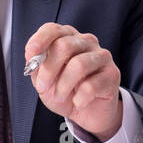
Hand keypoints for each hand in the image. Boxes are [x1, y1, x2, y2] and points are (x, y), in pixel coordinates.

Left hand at [25, 23, 123, 140]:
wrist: (87, 112)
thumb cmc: (65, 91)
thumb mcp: (43, 80)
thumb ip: (37, 66)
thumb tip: (33, 56)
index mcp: (68, 38)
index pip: (53, 29)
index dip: (40, 40)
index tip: (30, 56)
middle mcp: (87, 42)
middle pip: (64, 46)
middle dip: (48, 70)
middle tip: (42, 87)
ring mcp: (102, 56)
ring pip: (79, 65)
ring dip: (63, 86)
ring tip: (60, 96)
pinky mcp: (112, 74)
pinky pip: (91, 86)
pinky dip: (79, 99)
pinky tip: (78, 102)